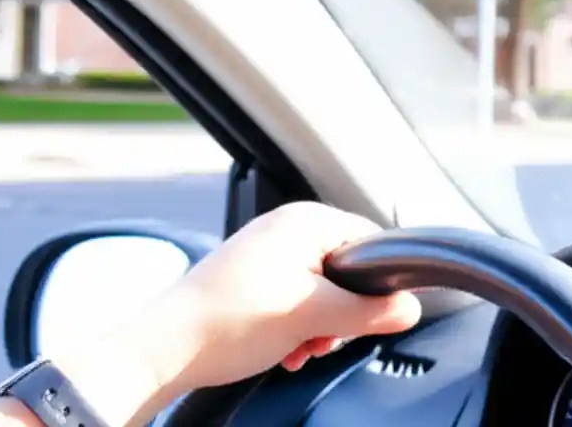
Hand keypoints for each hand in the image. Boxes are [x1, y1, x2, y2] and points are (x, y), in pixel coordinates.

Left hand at [49, 202, 420, 425]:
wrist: (162, 351)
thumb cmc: (228, 322)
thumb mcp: (314, 318)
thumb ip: (370, 312)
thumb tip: (409, 309)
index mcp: (304, 220)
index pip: (371, 242)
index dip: (378, 283)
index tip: (370, 316)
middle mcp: (285, 228)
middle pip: (347, 270)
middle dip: (343, 313)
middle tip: (325, 337)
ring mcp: (265, 251)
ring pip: (321, 290)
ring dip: (319, 325)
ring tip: (300, 347)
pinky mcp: (249, 278)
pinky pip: (294, 298)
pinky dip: (296, 326)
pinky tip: (284, 348)